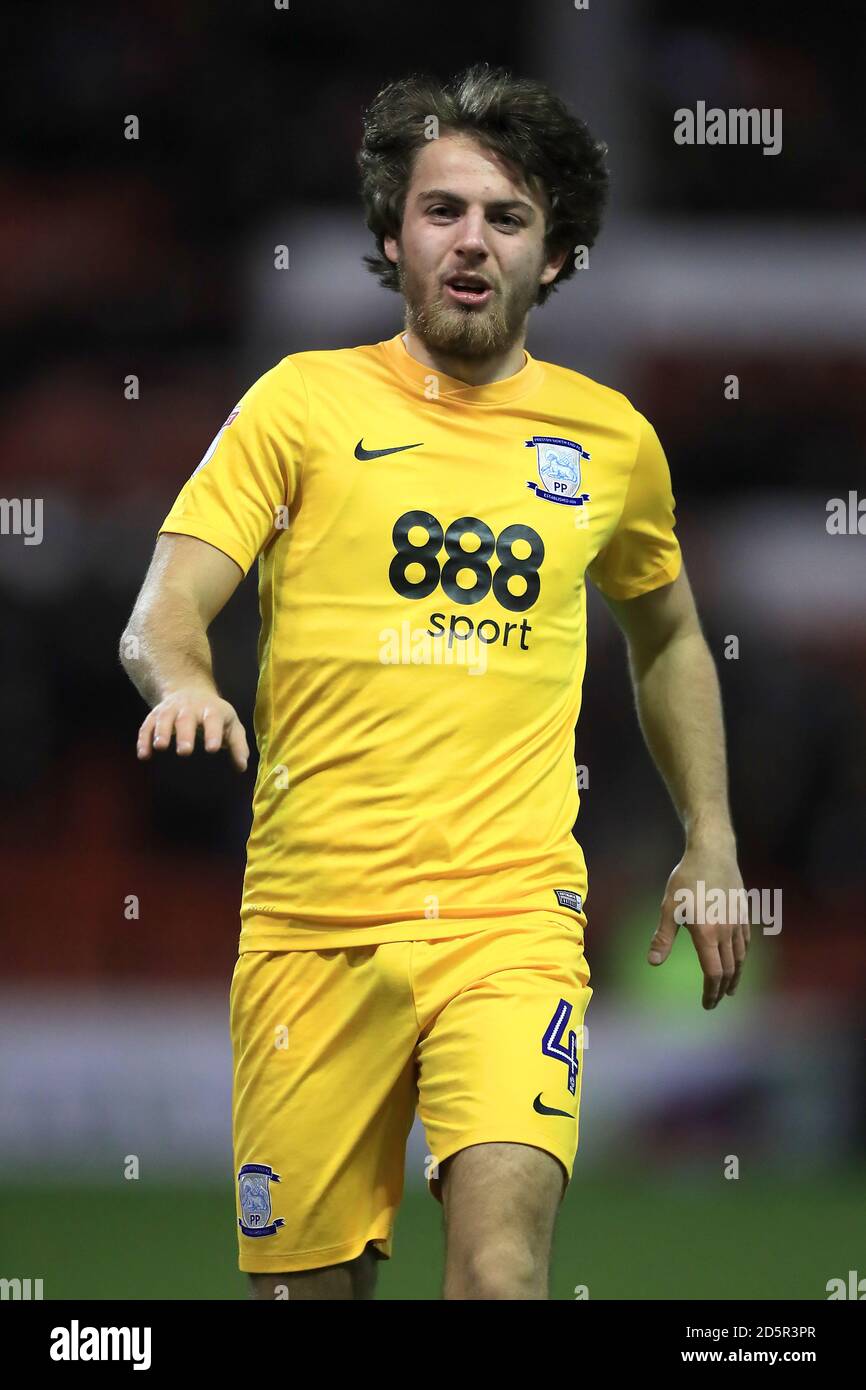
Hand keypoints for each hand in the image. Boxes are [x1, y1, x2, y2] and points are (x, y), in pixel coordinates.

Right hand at [136, 689, 248, 771]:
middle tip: (185, 751)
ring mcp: (171, 710)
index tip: (212, 749)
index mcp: (212, 710)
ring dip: (161, 731)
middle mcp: (190, 708)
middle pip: (186, 718)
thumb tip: (241, 767)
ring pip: (164, 718)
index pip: (213, 720)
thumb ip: (237, 745)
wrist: (190, 690)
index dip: (213, 733)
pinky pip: (147, 725)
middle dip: (185, 734)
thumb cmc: (215, 716)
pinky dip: (144, 739)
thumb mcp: (231, 726)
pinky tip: (143, 755)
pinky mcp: (155, 715)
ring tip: (160, 747)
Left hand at [647, 835, 748, 1008]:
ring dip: (735, 976)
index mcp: (707, 933)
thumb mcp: (669, 907)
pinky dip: (742, 957)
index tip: (707, 1004)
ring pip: (740, 957)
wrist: (714, 853)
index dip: (711, 991)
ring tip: (729, 988)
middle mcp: (726, 932)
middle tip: (716, 1001)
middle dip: (722, 988)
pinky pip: (746, 942)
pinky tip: (738, 960)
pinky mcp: (743, 913)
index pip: (713, 972)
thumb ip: (663, 937)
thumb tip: (653, 963)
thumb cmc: (687, 879)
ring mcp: (738, 923)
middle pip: (729, 969)